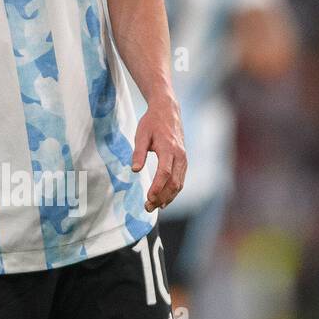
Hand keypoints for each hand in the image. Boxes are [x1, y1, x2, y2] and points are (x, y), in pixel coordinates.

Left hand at [132, 97, 186, 211]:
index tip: (148, 198)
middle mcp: (179, 155)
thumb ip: (138, 153)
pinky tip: (164, 200)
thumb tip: (135, 170)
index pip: (164, 172)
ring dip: (167, 197)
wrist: (168, 111)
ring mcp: (183, 158)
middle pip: (173, 182)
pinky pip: (181, 180)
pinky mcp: (183, 161)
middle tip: (148, 207)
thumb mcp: (141, 135)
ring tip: (154, 207)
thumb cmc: (152, 122)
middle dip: (161, 197)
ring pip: (179, 184)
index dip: (157, 187)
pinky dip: (173, 192)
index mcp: (168, 148)